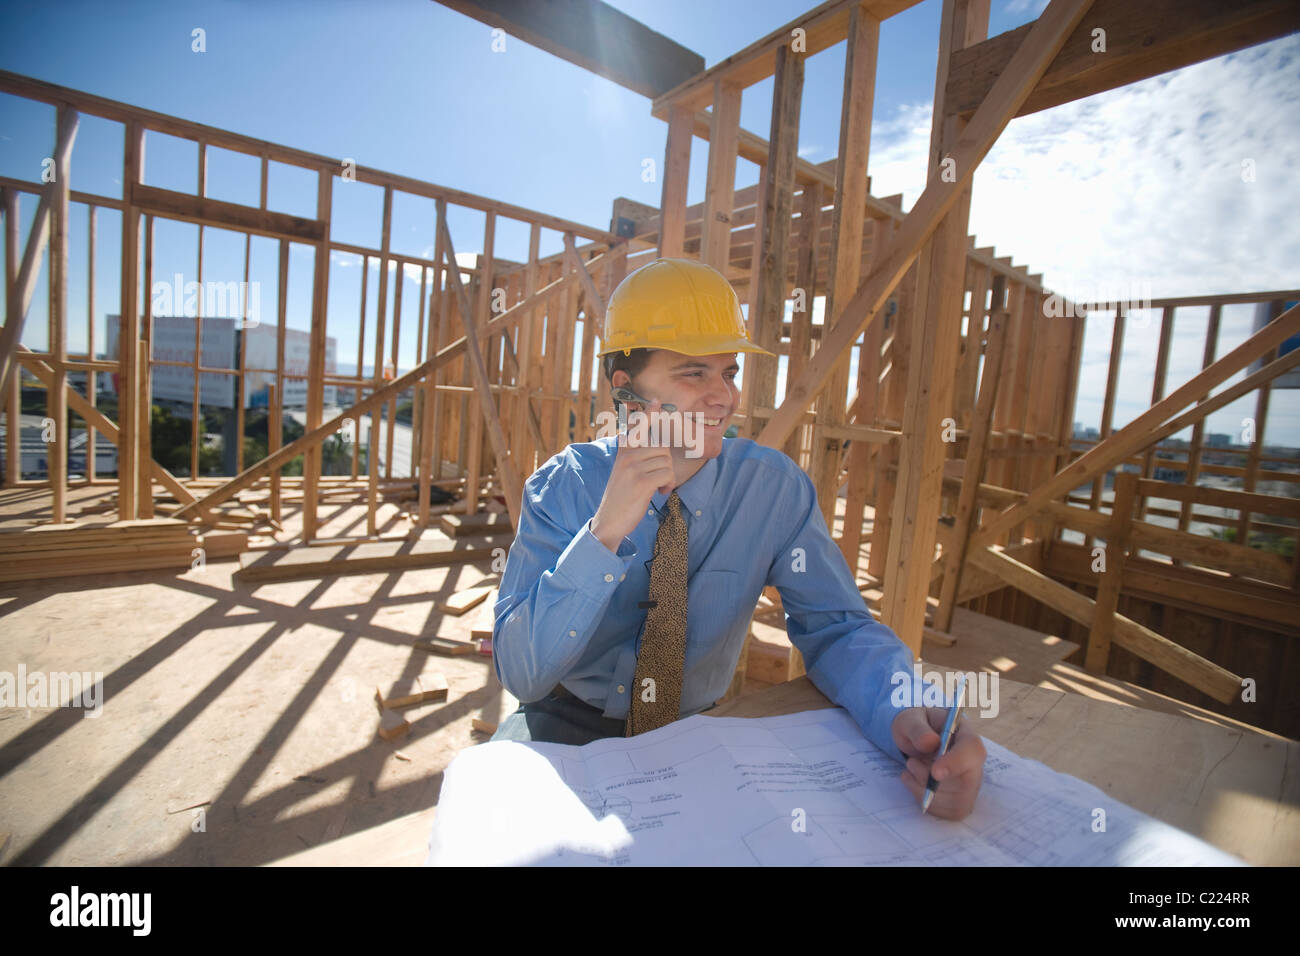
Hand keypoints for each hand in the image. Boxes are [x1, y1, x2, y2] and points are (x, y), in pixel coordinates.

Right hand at [590, 399, 673, 550]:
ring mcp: (633, 467)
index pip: (638, 427)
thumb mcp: (623, 470)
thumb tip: (642, 440)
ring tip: (657, 488)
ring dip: (668, 477)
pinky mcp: (641, 481)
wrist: (609, 520)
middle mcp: (627, 455)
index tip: (656, 400)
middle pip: (662, 448)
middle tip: (659, 479)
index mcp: (623, 451)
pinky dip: (668, 485)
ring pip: (666, 462)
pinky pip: (667, 475)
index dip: (648, 413)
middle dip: (666, 464)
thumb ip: (632, 454)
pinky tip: (659, 493)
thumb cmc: (621, 495)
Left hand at [891, 706, 985, 820]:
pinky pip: (949, 812)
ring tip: (910, 769)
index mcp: (965, 734)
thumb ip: (916, 728)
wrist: (914, 737)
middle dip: (935, 784)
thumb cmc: (915, 726)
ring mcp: (969, 782)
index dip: (956, 764)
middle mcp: (973, 761)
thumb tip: (930, 742)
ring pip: (958, 802)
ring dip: (927, 792)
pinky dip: (926, 801)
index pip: (973, 751)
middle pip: (969, 783)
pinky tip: (914, 783)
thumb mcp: (909, 719)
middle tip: (911, 764)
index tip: (935, 773)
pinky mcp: (960, 798)